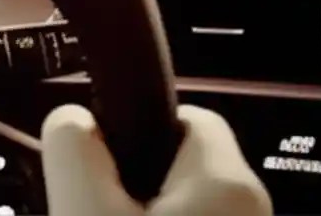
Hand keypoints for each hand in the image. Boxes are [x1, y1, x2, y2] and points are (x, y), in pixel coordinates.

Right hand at [42, 103, 271, 215]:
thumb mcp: (83, 208)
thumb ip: (71, 147)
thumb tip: (69, 120)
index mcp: (227, 182)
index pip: (189, 114)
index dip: (136, 121)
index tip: (101, 150)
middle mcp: (250, 211)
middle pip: (178, 164)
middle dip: (130, 177)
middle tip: (92, 206)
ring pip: (179, 204)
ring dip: (135, 210)